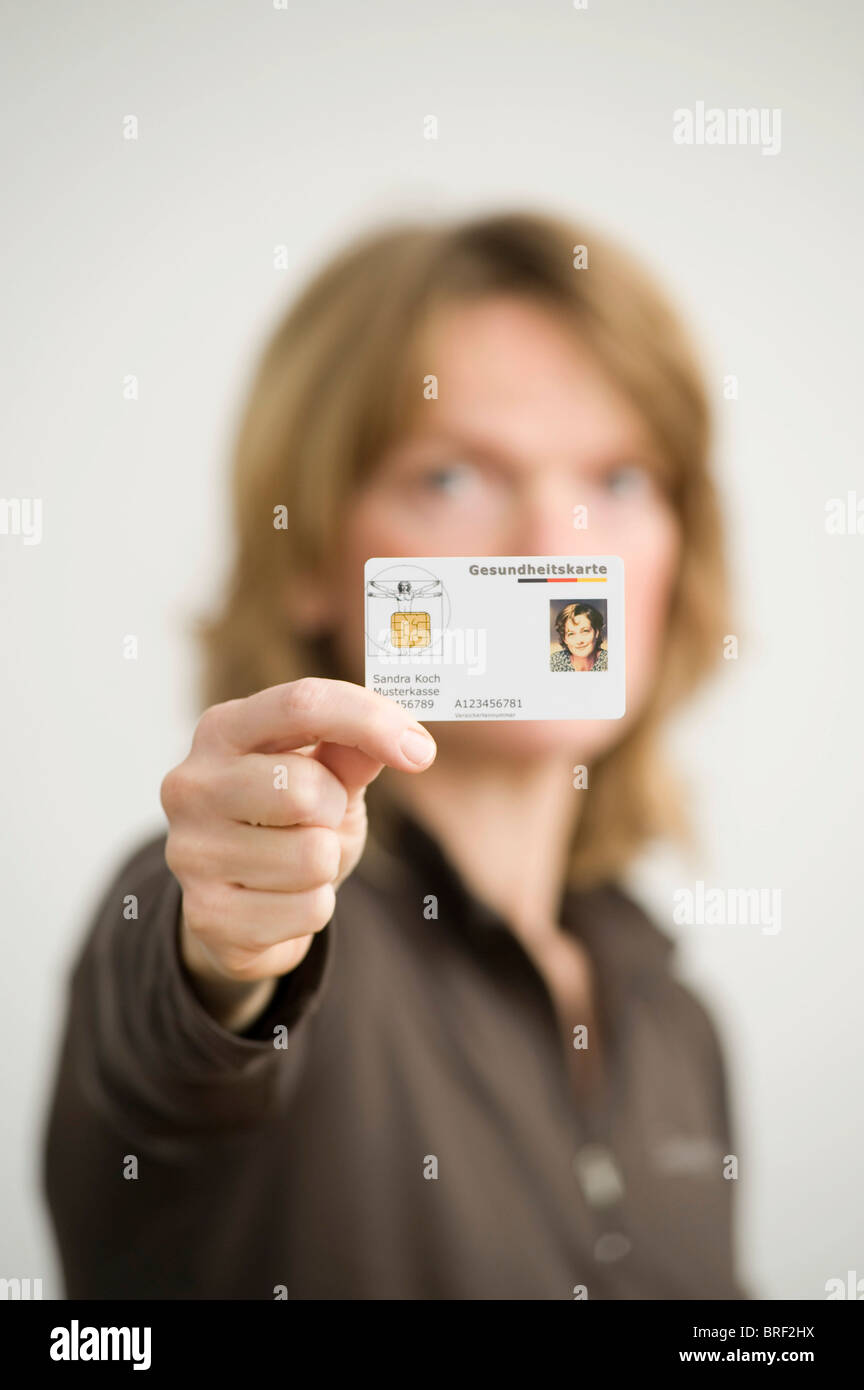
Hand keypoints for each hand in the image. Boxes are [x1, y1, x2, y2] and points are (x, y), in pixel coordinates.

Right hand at [160, 678, 435, 990]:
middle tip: (318, 820)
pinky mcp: (206, 915)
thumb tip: (408, 742)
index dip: (371, 721)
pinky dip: (315, 907)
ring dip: (325, 864)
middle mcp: (191, 784)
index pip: (302, 704)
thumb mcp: (325, 775)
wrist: (241, 906)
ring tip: (295, 863)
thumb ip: (354, 749)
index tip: (420, 751)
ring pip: (312, 857)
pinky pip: (308, 909)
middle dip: (333, 810)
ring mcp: (190, 852)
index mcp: (221, 730)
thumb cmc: (289, 823)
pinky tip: (282, 901)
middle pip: (305, 789)